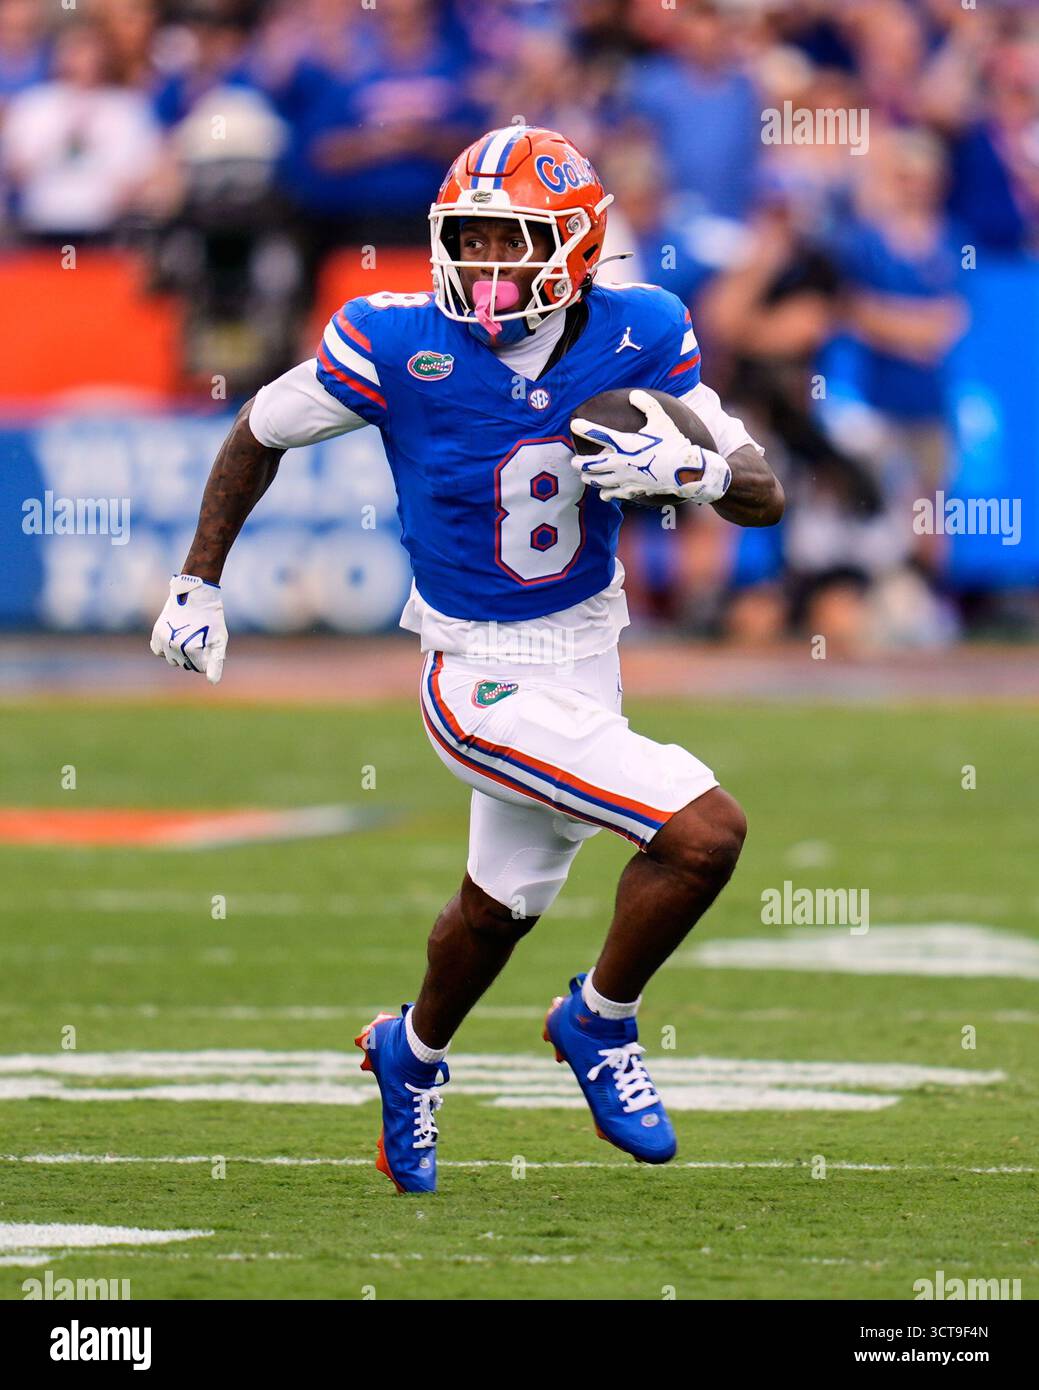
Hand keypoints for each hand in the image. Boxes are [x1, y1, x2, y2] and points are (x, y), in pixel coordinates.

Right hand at [149, 574, 227, 684]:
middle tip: (198, 637)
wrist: (195, 594)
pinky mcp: (156, 634)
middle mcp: (175, 647)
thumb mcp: (219, 640)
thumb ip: (216, 663)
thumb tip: (212, 682)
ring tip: (187, 636)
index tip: (209, 644)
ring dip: (179, 653)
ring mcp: (164, 640)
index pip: (200, 669)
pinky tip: (174, 636)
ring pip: (171, 660)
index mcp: (192, 650)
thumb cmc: (211, 619)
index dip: (207, 658)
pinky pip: (158, 651)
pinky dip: (165, 647)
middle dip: (193, 656)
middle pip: (185, 665)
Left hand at [570, 389, 731, 502]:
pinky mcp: (632, 490)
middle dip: (579, 462)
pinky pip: (613, 494)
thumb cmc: (674, 443)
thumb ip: (647, 404)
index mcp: (625, 443)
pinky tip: (603, 493)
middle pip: (590, 464)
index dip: (584, 428)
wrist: (685, 470)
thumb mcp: (662, 419)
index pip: (598, 434)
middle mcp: (620, 462)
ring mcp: (625, 478)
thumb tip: (634, 394)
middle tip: (574, 460)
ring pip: (598, 481)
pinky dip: (606, 493)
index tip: (574, 424)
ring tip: (584, 476)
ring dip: (589, 477)